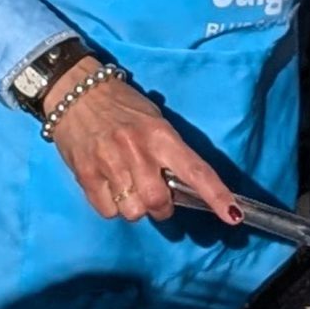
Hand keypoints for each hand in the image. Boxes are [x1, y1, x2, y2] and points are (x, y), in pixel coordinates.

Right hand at [45, 61, 240, 224]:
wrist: (75, 92)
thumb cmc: (123, 107)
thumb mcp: (155, 122)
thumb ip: (170, 154)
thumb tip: (184, 189)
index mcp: (162, 136)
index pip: (196, 171)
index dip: (217, 196)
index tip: (233, 216)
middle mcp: (138, 150)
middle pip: (158, 202)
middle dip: (161, 208)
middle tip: (156, 197)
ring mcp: (110, 163)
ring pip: (133, 211)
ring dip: (134, 207)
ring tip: (127, 187)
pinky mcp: (86, 175)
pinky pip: (107, 211)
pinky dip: (112, 207)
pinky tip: (109, 186)